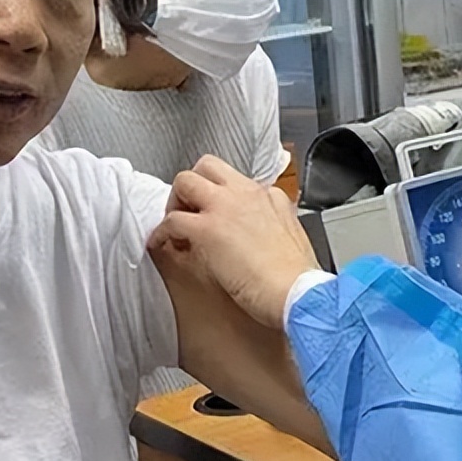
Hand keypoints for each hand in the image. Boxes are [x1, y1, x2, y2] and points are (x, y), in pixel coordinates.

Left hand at [148, 155, 318, 329]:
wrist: (299, 293)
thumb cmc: (299, 279)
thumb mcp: (296, 238)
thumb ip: (279, 225)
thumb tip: (269, 231)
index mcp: (270, 197)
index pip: (236, 182)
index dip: (220, 197)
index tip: (215, 215)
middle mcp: (246, 193)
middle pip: (208, 166)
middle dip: (193, 185)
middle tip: (188, 210)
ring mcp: (224, 207)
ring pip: (185, 182)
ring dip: (175, 202)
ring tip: (174, 226)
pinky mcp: (206, 229)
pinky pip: (171, 221)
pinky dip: (161, 233)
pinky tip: (162, 246)